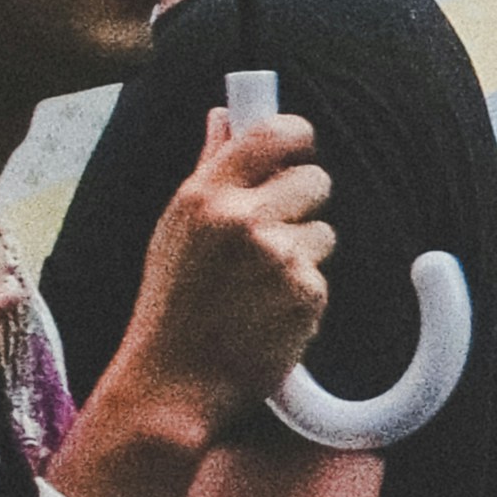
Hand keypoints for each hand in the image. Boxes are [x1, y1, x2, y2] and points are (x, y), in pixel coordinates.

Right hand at [116, 108, 334, 436]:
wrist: (172, 381)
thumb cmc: (171, 303)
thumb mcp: (175, 227)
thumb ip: (209, 168)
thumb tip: (224, 114)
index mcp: (205, 196)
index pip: (274, 133)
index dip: (298, 136)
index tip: (300, 147)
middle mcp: (243, 219)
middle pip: (317, 179)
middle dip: (304, 204)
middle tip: (271, 236)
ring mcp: (278, 256)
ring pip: (325, 231)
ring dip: (304, 254)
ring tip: (258, 285)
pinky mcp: (307, 293)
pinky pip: (323, 276)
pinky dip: (303, 293)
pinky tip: (266, 314)